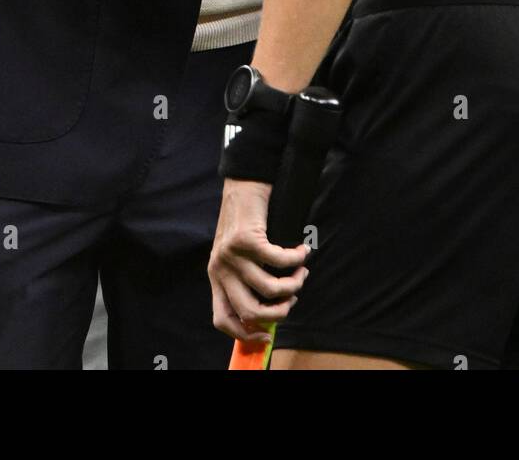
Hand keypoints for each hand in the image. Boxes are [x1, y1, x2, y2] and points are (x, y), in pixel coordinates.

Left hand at [209, 179, 309, 341]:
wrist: (243, 184)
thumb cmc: (244, 221)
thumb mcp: (236, 255)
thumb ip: (245, 279)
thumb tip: (270, 309)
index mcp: (216, 277)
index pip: (222, 319)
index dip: (245, 334)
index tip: (268, 335)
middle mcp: (220, 269)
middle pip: (250, 311)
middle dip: (278, 312)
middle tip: (293, 299)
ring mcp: (232, 255)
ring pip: (269, 288)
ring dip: (293, 283)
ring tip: (302, 272)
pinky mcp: (247, 240)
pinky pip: (279, 261)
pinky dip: (296, 258)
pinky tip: (303, 251)